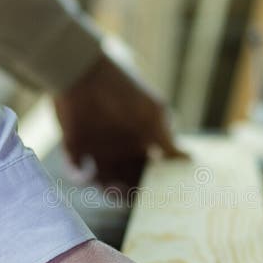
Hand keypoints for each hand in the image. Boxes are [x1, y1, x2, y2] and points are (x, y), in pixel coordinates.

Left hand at [55, 52, 180, 186]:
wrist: (82, 68)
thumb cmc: (123, 88)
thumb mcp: (151, 112)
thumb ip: (166, 138)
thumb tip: (188, 159)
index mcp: (141, 140)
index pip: (148, 171)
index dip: (151, 185)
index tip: (153, 194)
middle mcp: (120, 148)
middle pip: (126, 181)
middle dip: (129, 192)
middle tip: (129, 194)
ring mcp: (96, 148)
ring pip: (103, 181)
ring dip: (107, 190)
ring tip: (110, 188)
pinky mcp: (73, 145)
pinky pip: (75, 171)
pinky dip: (79, 177)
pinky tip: (85, 175)